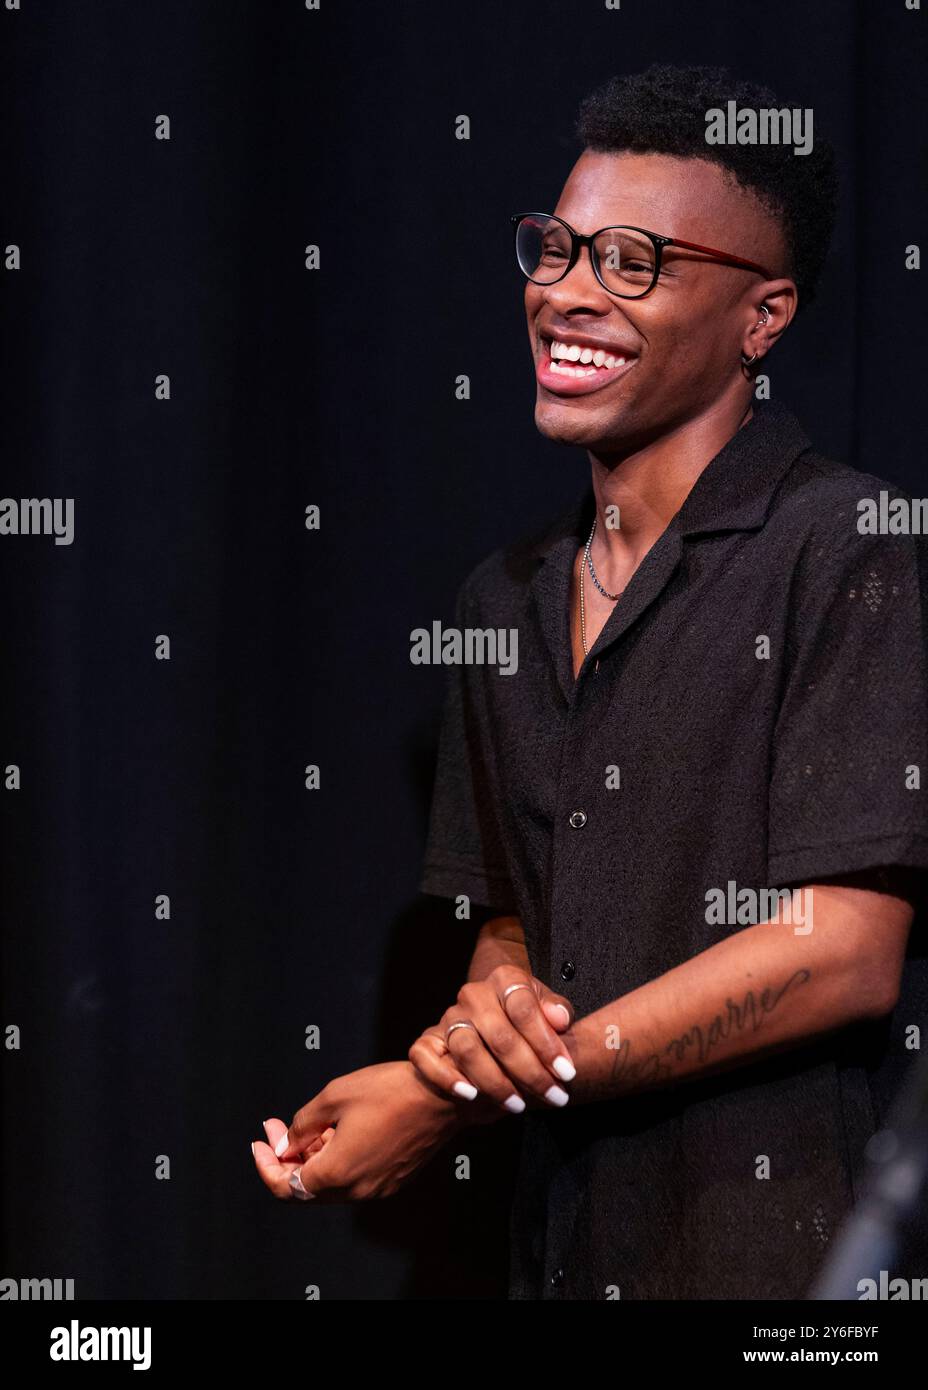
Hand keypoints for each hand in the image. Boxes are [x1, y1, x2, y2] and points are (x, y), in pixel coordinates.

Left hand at [252, 1061, 480, 1202]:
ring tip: (312, 1124)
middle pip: (306, 1187)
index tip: (258, 1142)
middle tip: (278, 1128)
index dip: (265, 1166)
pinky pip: (353, 1177)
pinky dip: (337, 1159)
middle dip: (287, 1157)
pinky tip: (338, 1131)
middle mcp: (356, 1189)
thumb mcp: (335, 1095)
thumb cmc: (390, 1090)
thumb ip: (303, 1123)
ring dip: (313, 1157)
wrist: (443, 1095)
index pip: (286, 1186)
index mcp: (337, 1172)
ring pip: (330, 1183)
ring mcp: (377, 1187)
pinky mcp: (393, 1179)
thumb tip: (287, 1144)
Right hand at [407, 967, 575, 1112]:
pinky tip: (471, 1095)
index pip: (523, 1008)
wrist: (490, 1040)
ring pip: (467, 1049)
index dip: (546, 1043)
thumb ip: (557, 1012)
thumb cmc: (524, 1027)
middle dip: (530, 1072)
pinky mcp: (428, 1042)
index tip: (566, 1073)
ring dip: (495, 1082)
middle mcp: (474, 994)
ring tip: (518, 1105)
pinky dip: (449, 1079)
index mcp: (505, 979)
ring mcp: (449, 1017)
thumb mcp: (547, 1015)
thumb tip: (559, 1018)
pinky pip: (429, 1060)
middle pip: (500, 1035)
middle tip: (553, 1097)